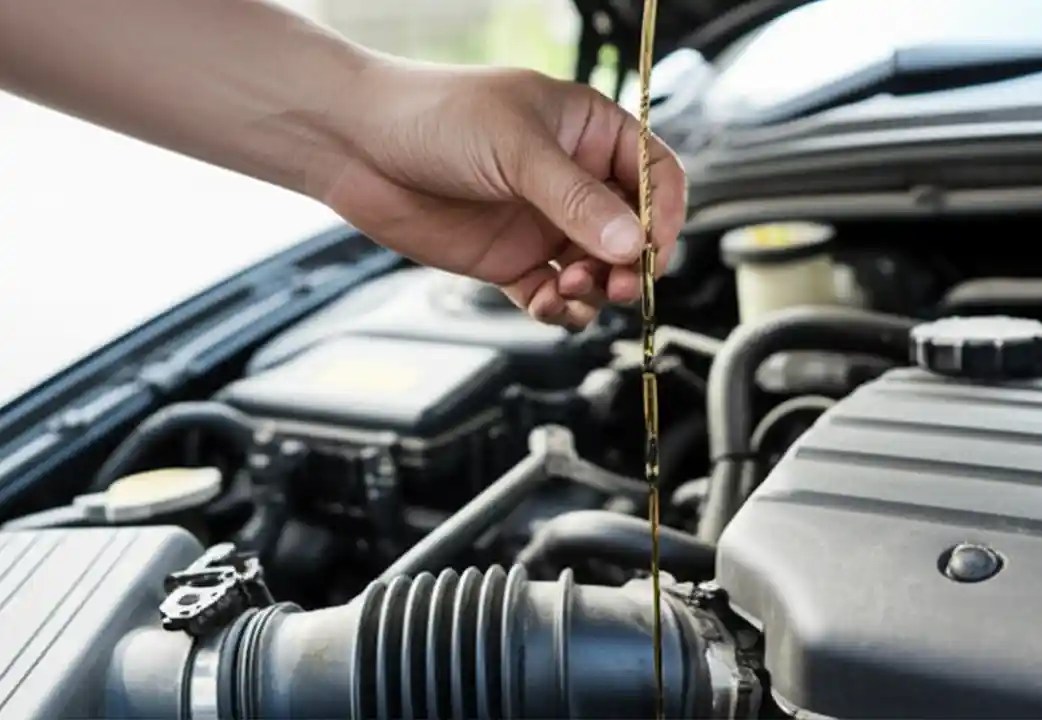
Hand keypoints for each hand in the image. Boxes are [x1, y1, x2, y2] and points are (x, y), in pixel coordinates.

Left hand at [319, 61, 686, 327]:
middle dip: (632, 263)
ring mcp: (544, 222)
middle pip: (633, 233)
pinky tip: (546, 303)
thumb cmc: (435, 114)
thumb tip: (632, 242)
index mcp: (588, 133)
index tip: (653, 246)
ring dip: (596, 290)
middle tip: (619, 282)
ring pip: (598, 271)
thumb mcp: (517, 148)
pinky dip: (559, 309)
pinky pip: (555, 296)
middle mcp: (573, 180)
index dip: (664, 213)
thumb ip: (577, 201)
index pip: (655, 175)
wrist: (358, 144)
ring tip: (571, 288)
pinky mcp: (513, 260)